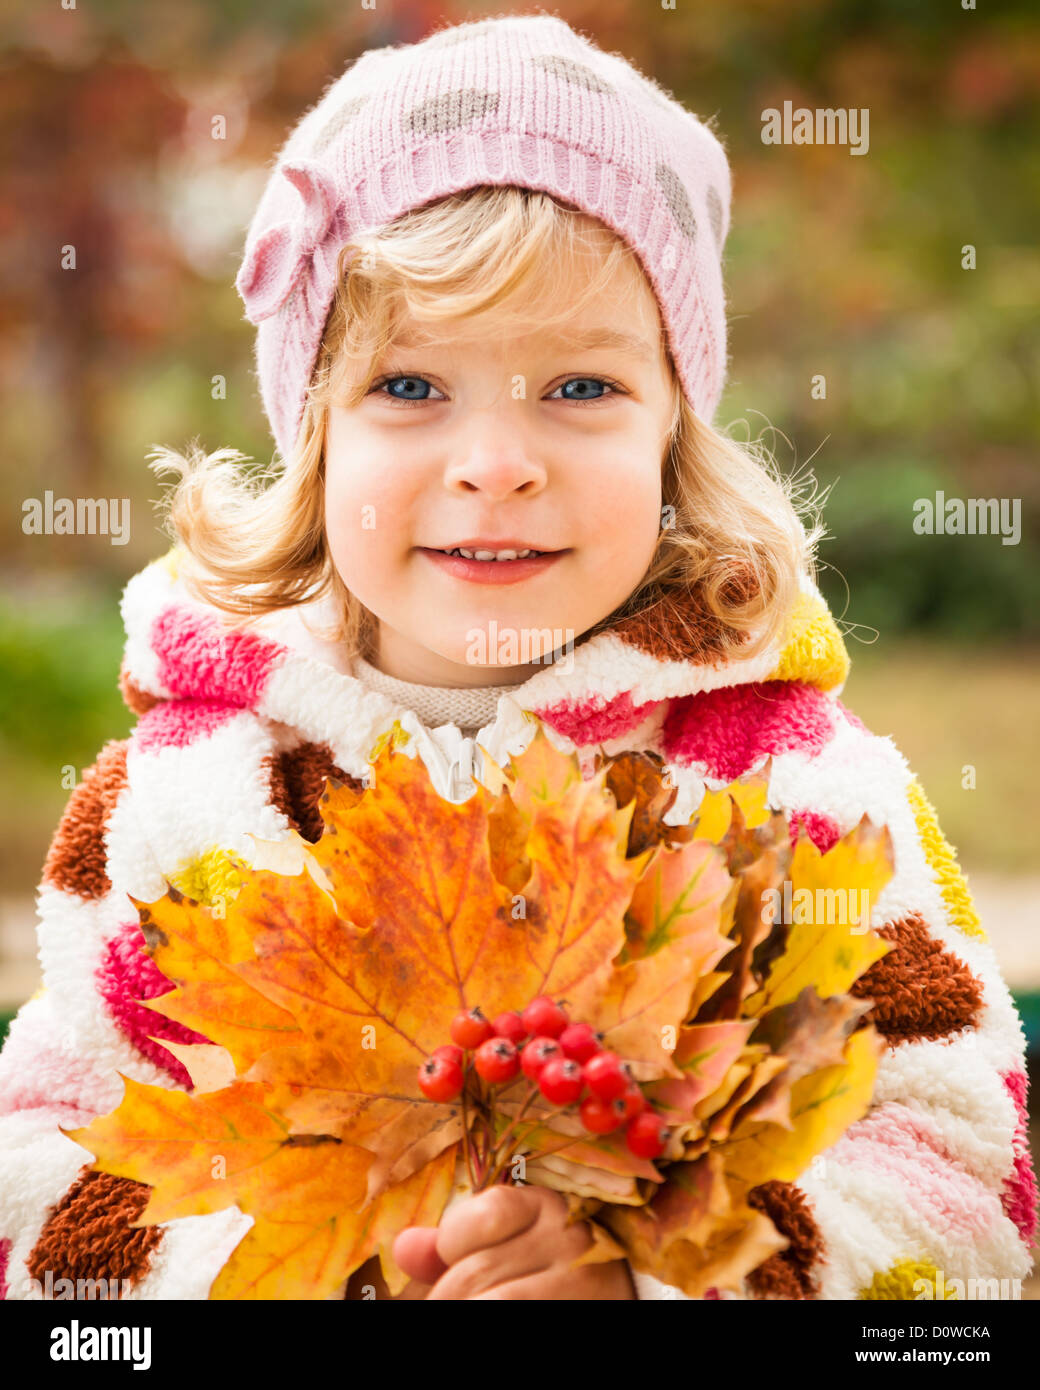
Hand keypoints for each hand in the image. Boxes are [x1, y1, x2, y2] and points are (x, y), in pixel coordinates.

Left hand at [392, 1183, 634, 1299]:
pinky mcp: (587, 1305)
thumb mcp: (509, 1241)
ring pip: (491, 1302)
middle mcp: (567, 1235)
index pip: (481, 1215)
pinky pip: (510, 1312)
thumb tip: (402, 1247)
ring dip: (466, 1308)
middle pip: (477, 1271)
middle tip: (446, 1302)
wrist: (618, 1288)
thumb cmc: (551, 1266)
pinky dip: (490, 1313)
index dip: (451, 1247)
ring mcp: (579, 1278)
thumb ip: (456, 1242)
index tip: (453, 1264)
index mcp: (544, 1204)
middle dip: (448, 1296)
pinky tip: (489, 1310)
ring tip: (466, 1308)